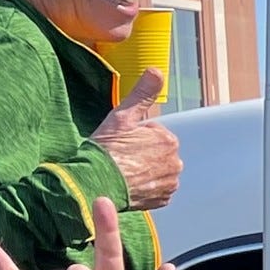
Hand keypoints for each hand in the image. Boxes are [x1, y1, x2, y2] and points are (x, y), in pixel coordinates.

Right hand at [91, 72, 180, 209]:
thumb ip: (142, 93)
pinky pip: (156, 189)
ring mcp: (170, 183)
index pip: (153, 134)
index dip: (135, 136)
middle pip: (158, 152)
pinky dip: (145, 186)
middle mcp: (175, 162)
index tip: (121, 142)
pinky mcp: (163, 200)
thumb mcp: (122, 116)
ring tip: (123, 171)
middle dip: (142, 153)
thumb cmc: (106, 149)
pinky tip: (129, 184)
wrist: (94, 182)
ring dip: (144, 170)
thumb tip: (156, 70)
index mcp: (168, 140)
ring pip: (158, 170)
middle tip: (120, 157)